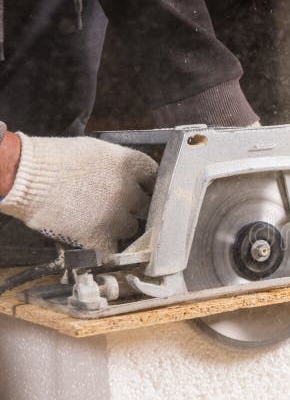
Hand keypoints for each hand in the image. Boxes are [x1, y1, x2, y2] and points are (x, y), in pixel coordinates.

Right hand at [0, 133, 157, 256]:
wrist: (25, 177)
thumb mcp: (96, 150)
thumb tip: (130, 176)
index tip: (143, 187)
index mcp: (131, 165)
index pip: (155, 176)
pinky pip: (113, 250)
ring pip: (132, 227)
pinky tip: (98, 240)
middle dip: (134, 205)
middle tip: (118, 204)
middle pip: (146, 204)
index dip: (147, 183)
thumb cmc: (56, 158)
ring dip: (121, 225)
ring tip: (102, 219)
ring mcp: (116, 218)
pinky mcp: (99, 238)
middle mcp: (130, 192)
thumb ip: (119, 164)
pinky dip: (106, 247)